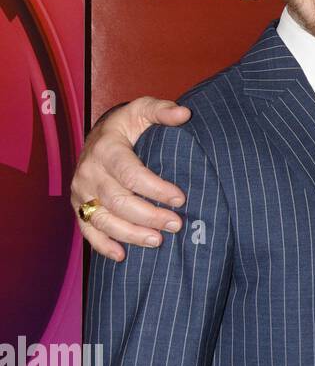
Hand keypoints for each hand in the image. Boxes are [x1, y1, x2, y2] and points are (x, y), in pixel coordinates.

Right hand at [71, 97, 191, 260]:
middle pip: (118, 201)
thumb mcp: (142, 110)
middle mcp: (89, 172)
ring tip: (158, 241)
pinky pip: (87, 230)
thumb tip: (184, 114)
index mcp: (106, 149)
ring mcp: (81, 192)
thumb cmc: (127, 125)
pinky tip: (121, 255)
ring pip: (103, 220)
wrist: (99, 135)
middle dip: (148, 216)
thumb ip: (162, 110)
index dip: (155, 189)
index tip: (180, 199)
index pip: (131, 174)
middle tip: (176, 224)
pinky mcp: (78, 206)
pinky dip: (102, 245)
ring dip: (130, 234)